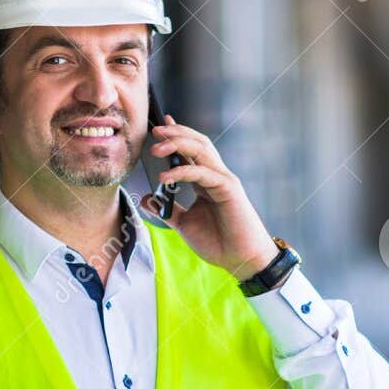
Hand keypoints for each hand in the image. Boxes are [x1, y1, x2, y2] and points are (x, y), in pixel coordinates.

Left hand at [139, 115, 278, 279]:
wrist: (240, 259)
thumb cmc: (218, 242)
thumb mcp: (184, 224)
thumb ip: (167, 210)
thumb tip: (148, 199)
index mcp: (206, 181)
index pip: (191, 152)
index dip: (177, 136)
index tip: (159, 128)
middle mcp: (216, 175)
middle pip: (197, 143)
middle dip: (176, 133)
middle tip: (155, 130)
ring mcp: (223, 180)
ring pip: (201, 150)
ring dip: (178, 144)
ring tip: (156, 147)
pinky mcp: (228, 188)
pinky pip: (202, 173)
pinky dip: (182, 171)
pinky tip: (165, 176)